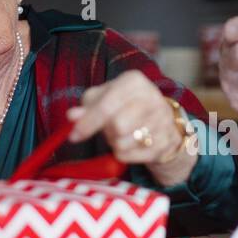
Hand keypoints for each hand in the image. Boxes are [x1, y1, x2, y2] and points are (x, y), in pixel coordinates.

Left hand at [67, 70, 196, 186]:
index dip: (87, 123)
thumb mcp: (104, 98)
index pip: (106, 106)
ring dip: (115, 143)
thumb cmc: (126, 105)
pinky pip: (131, 156)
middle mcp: (152, 98)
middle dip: (107, 132)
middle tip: (109, 129)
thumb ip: (87, 107)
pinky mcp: (165, 142)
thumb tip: (72, 116)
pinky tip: (130, 144)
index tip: (74, 135)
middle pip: (117, 126)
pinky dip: (124, 154)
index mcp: (134, 81)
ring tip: (121, 135)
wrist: (162, 119)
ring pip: (124, 143)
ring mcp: (162, 120)